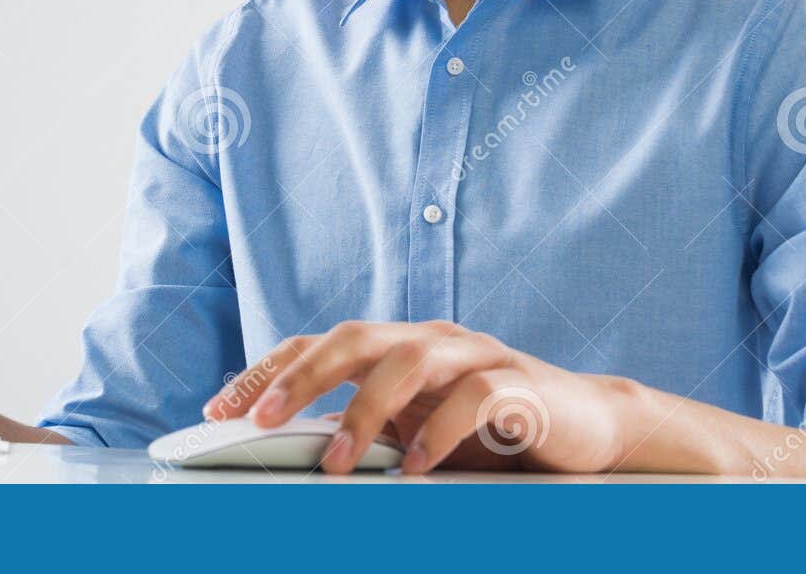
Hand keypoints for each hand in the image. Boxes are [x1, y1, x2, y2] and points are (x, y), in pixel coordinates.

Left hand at [202, 319, 638, 474]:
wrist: (587, 427)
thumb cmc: (490, 432)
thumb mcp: (417, 431)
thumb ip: (367, 431)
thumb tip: (292, 458)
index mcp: (398, 346)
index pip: (319, 344)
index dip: (268, 371)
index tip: (218, 409)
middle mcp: (431, 339)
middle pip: (355, 338)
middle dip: (302, 377)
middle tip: (262, 420)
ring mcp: (476, 353)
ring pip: (410, 359)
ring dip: (367, 411)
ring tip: (339, 463)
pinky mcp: (519, 381)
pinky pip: (475, 396)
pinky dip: (441, 431)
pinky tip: (418, 468)